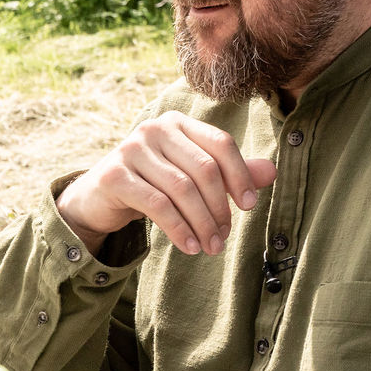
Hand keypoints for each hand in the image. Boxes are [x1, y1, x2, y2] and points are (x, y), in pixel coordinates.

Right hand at [56, 112, 277, 257]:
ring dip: (201, 223)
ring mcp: (131, 149)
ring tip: (210, 247)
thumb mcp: (190, 176)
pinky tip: (189, 246)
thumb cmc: (152, 184)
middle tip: (224, 238)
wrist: (98, 197)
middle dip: (219, 208)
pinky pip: (157, 204)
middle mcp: (154, 128)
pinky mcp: (114, 175)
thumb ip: (229, 173)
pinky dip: (178, 229)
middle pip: (203, 169)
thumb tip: (272, 172)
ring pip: (182, 189)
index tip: (249, 206)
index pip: (220, 143)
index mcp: (178, 122)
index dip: (240, 175)